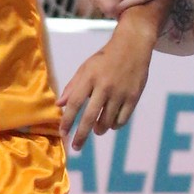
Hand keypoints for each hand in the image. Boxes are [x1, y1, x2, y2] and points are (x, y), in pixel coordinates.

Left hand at [59, 28, 152, 144]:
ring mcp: (120, 92)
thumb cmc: (105, 58)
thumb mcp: (86, 67)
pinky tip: (111, 123)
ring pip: (107, 121)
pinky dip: (115, 125)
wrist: (133, 46)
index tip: (63, 133)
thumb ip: (72, 86)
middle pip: (90, 117)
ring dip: (99, 129)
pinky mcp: (134, 96)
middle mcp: (104, 86)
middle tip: (76, 147)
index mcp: (89, 78)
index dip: (67, 120)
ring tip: (96, 129)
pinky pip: (122, 119)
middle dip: (81, 135)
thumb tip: (59, 105)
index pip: (74, 103)